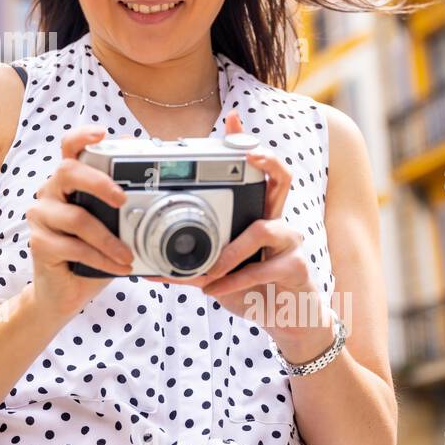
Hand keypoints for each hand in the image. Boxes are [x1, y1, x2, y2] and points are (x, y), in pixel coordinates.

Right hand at [27, 125, 135, 320]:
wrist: (64, 292)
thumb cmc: (91, 253)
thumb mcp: (112, 225)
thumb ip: (124, 203)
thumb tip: (153, 187)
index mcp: (69, 182)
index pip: (69, 148)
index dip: (83, 136)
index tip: (103, 133)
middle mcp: (50, 193)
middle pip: (67, 171)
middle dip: (99, 182)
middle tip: (122, 199)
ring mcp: (41, 217)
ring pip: (76, 217)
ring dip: (108, 238)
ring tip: (128, 254)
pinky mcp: (39, 243)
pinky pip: (74, 247)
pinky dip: (101, 259)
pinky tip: (118, 267)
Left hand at [143, 110, 334, 360]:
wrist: (287, 325)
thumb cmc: (252, 291)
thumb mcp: (218, 273)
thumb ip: (190, 264)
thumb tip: (147, 269)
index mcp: (257, 216)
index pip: (257, 173)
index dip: (247, 145)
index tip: (232, 120)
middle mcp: (278, 222)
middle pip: (281, 178)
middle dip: (266, 161)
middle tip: (250, 153)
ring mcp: (291, 243)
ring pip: (263, 228)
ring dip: (229, 253)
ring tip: (207, 274)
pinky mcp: (297, 268)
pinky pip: (263, 268)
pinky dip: (234, 280)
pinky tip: (216, 290)